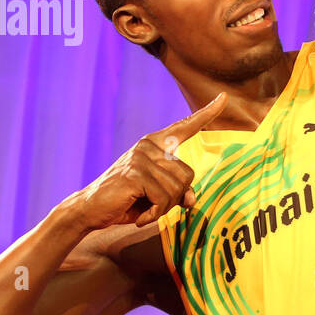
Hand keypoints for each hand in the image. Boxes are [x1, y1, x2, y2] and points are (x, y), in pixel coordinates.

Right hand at [73, 92, 228, 228]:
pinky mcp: (136, 173)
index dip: (206, 114)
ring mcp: (141, 157)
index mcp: (156, 144)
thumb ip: (178, 193)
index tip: (224, 98)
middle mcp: (149, 146)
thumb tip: (192, 199)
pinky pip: (163, 199)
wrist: (90, 210)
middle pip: (188, 176)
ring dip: (162, 208)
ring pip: (177, 190)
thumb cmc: (126, 200)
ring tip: (142, 208)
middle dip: (174, 198)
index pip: (185, 127)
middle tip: (151, 204)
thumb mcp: (157, 196)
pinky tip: (139, 216)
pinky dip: (154, 214)